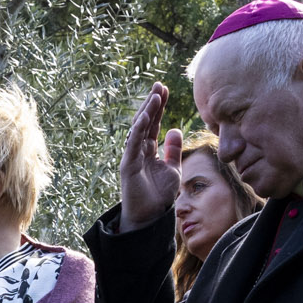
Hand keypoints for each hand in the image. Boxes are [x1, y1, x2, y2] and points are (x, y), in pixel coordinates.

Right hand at [118, 83, 179, 228]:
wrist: (150, 217)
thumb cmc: (159, 196)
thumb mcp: (172, 169)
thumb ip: (173, 150)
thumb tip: (175, 129)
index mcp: (148, 150)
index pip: (154, 123)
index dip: (159, 106)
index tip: (165, 89)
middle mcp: (138, 150)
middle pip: (145, 121)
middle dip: (152, 103)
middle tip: (159, 85)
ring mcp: (131, 156)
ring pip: (138, 129)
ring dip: (147, 111)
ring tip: (155, 95)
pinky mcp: (127, 166)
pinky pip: (133, 144)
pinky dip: (138, 130)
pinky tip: (146, 116)